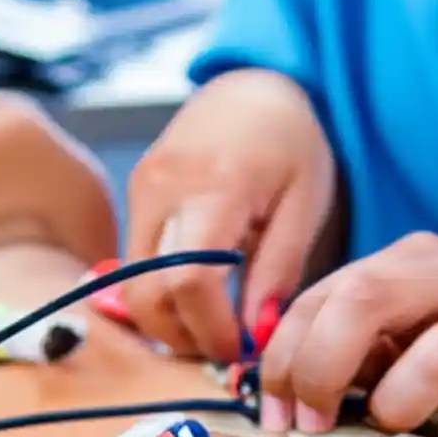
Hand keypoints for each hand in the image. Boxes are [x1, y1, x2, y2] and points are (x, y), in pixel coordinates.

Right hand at [122, 69, 334, 361]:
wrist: (251, 87)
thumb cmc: (290, 143)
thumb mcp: (304, 206)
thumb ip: (278, 272)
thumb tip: (254, 336)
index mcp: (217, 186)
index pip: (190, 279)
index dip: (211, 329)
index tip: (240, 349)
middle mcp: (165, 187)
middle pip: (147, 291)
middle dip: (181, 335)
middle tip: (222, 348)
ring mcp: (141, 190)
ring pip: (133, 284)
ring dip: (167, 319)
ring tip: (212, 326)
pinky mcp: (134, 195)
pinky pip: (136, 263)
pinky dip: (161, 292)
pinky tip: (197, 297)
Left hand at [259, 233, 437, 436]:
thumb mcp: (407, 344)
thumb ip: (353, 354)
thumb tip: (283, 395)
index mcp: (410, 260)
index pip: (325, 294)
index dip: (285, 356)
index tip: (276, 413)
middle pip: (365, 299)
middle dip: (323, 368)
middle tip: (317, 423)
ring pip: (437, 350)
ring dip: (398, 402)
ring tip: (396, 424)